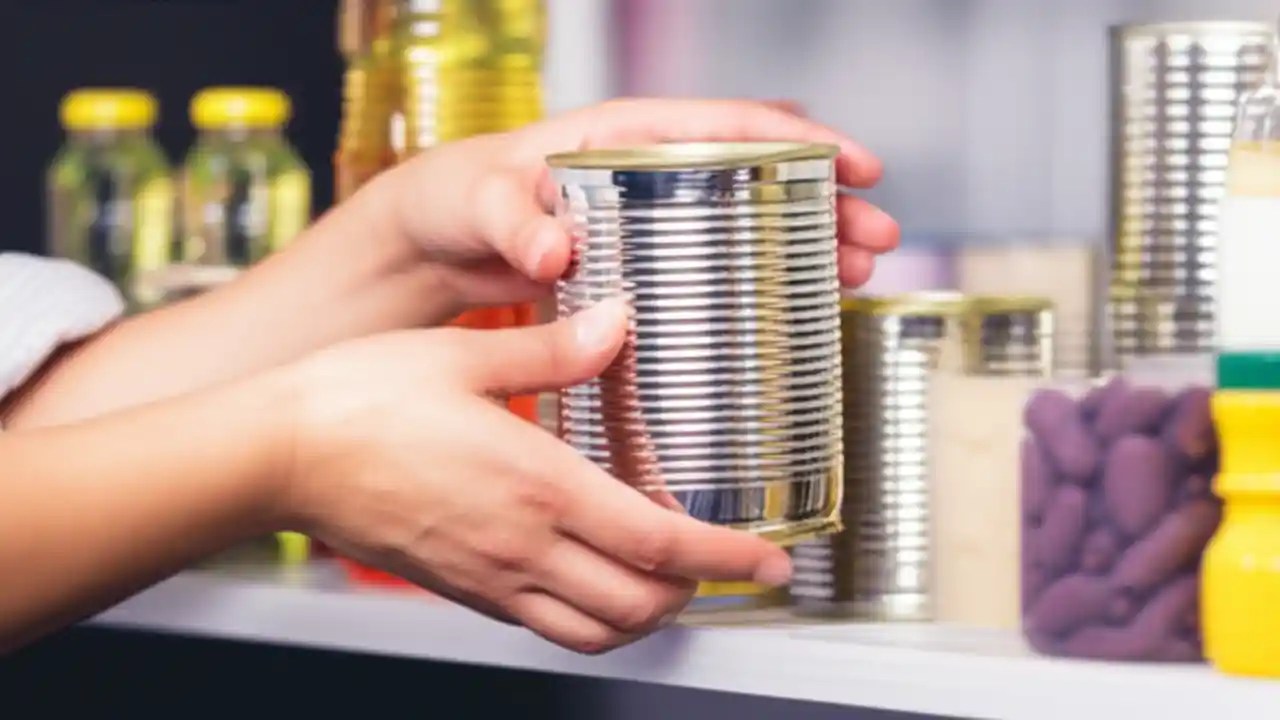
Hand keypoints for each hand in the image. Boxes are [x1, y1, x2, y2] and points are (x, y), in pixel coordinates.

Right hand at [279, 299, 791, 653]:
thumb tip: (618, 321)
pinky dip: (590, 616)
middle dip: (697, 592)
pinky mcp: (461, 589)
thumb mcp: (468, 355)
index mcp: (537, 486)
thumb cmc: (362, 400)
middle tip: (723, 562)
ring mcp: (490, 578)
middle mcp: (522, 547)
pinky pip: (545, 625)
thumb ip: (556, 350)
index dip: (727, 558)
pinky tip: (591, 574)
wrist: (279, 453)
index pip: (659, 543)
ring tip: (666, 577)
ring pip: (596, 631)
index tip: (770, 563)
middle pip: (640, 604)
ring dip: (646, 613)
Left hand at [368, 98, 898, 309]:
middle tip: (878, 238)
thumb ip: (519, 221)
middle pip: (759, 177)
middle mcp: (648, 170)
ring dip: (805, 243)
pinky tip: (793, 301)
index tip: (858, 164)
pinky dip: (757, 277)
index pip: (730, 125)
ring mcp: (648, 217)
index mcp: (624, 134)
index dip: (802, 141)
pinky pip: (713, 262)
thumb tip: (559, 248)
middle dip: (825, 203)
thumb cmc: (453, 199)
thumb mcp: (482, 202)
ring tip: (856, 272)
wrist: (430, 245)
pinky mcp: (637, 261)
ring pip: (747, 220)